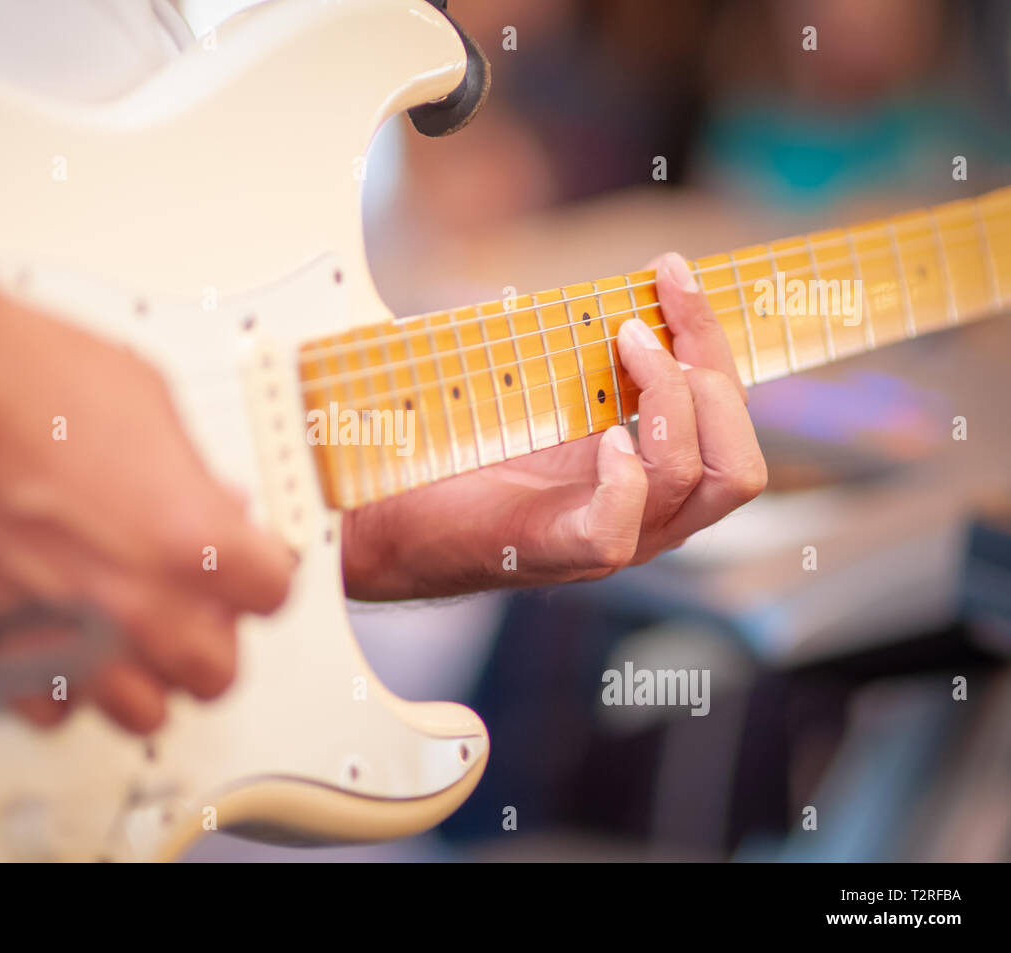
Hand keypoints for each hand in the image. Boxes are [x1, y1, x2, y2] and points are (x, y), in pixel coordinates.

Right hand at [0, 172, 294, 733]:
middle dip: (212, 634)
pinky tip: (57, 638)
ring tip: (126, 630)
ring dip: (145, 676)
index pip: (274, 592)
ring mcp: (66, 639)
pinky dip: (62, 687)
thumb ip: (192, 474)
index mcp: (193, 541)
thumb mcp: (149, 401)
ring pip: (143, 715)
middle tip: (189, 600)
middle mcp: (136, 607)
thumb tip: (209, 502)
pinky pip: (51, 713)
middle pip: (218, 672)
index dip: (260, 570)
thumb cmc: (19, 376)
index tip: (245, 561)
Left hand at [341, 252, 767, 598]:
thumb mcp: (538, 388)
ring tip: (626, 346)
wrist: (393, 512)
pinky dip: (626, 478)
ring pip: (703, 482)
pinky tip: (605, 436)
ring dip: (674, 400)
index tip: (671, 271)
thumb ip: (584, 351)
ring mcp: (616, 539)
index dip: (710, 338)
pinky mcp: (562, 553)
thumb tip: (614, 279)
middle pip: (738, 457)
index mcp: (652, 473)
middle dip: (710, 368)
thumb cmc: (461, 451)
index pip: (724, 414)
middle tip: (645, 317)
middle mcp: (650, 513)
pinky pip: (621, 527)